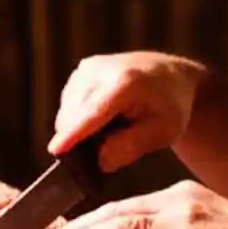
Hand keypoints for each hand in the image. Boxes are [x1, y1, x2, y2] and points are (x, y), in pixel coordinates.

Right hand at [49, 51, 206, 171]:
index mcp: (126, 82)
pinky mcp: (81, 70)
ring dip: (82, 130)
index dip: (73, 133)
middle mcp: (102, 69)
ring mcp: (88, 67)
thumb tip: (100, 161)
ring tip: (115, 128)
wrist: (172, 77)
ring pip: (67, 113)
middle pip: (74, 116)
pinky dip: (81, 118)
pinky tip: (106, 118)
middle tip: (110, 149)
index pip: (93, 113)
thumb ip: (131, 147)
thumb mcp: (163, 132)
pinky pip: (69, 106)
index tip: (55, 150)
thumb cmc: (171, 107)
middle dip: (82, 140)